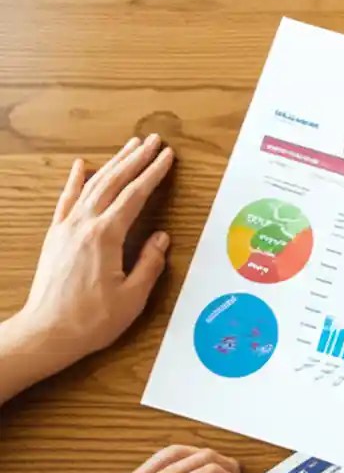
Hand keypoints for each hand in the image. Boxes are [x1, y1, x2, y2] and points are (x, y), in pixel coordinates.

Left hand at [16, 134, 173, 371]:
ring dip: (113, 164)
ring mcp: (66, 229)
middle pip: (114, 182)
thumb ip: (149, 264)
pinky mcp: (56, 237)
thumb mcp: (132, 297)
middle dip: (136, 159)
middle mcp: (84, 225)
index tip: (168, 157)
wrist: (47, 332)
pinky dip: (76, 181)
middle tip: (154, 141)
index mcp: (105, 237)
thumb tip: (161, 238)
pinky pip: (67, 200)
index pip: (135, 196)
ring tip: (130, 147)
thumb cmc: (91, 320)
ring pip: (93, 185)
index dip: (154, 174)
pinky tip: (82, 166)